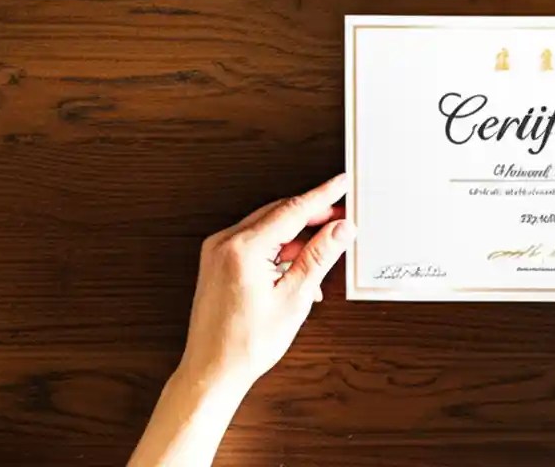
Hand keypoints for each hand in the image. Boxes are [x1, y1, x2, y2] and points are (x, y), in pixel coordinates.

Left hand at [130, 174, 353, 466]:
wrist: (213, 369)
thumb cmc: (245, 343)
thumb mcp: (294, 297)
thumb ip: (319, 256)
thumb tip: (339, 229)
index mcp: (243, 248)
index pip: (292, 210)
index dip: (322, 196)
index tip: (341, 185)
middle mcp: (225, 243)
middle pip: (279, 213)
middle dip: (312, 214)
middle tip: (341, 217)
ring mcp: (217, 251)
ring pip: (267, 226)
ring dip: (297, 232)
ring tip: (325, 244)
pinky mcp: (217, 262)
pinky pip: (254, 242)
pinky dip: (279, 247)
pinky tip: (299, 262)